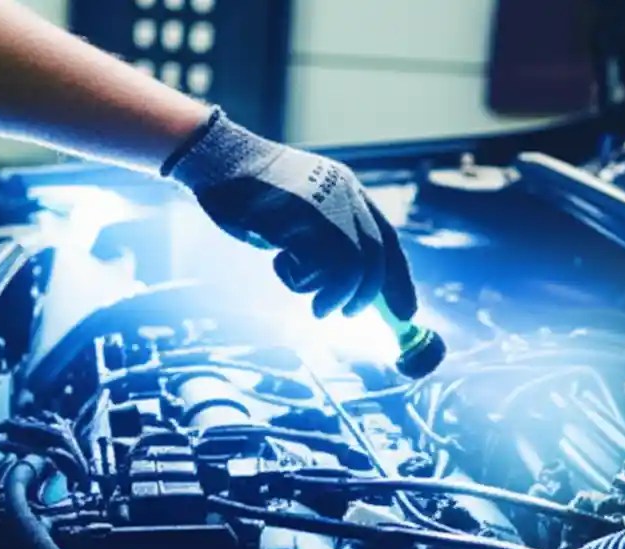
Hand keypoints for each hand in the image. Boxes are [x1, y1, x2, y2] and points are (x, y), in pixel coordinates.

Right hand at [165, 108, 416, 319]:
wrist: (219, 159)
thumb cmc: (255, 192)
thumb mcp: (303, 206)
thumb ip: (327, 232)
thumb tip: (352, 283)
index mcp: (350, 189)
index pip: (389, 239)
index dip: (399, 280)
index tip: (405, 312)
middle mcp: (344, 194)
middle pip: (375, 256)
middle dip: (366, 295)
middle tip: (347, 314)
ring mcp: (323, 204)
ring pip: (351, 265)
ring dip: (335, 295)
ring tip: (316, 305)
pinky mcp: (298, 217)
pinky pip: (316, 264)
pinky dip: (301, 280)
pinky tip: (281, 267)